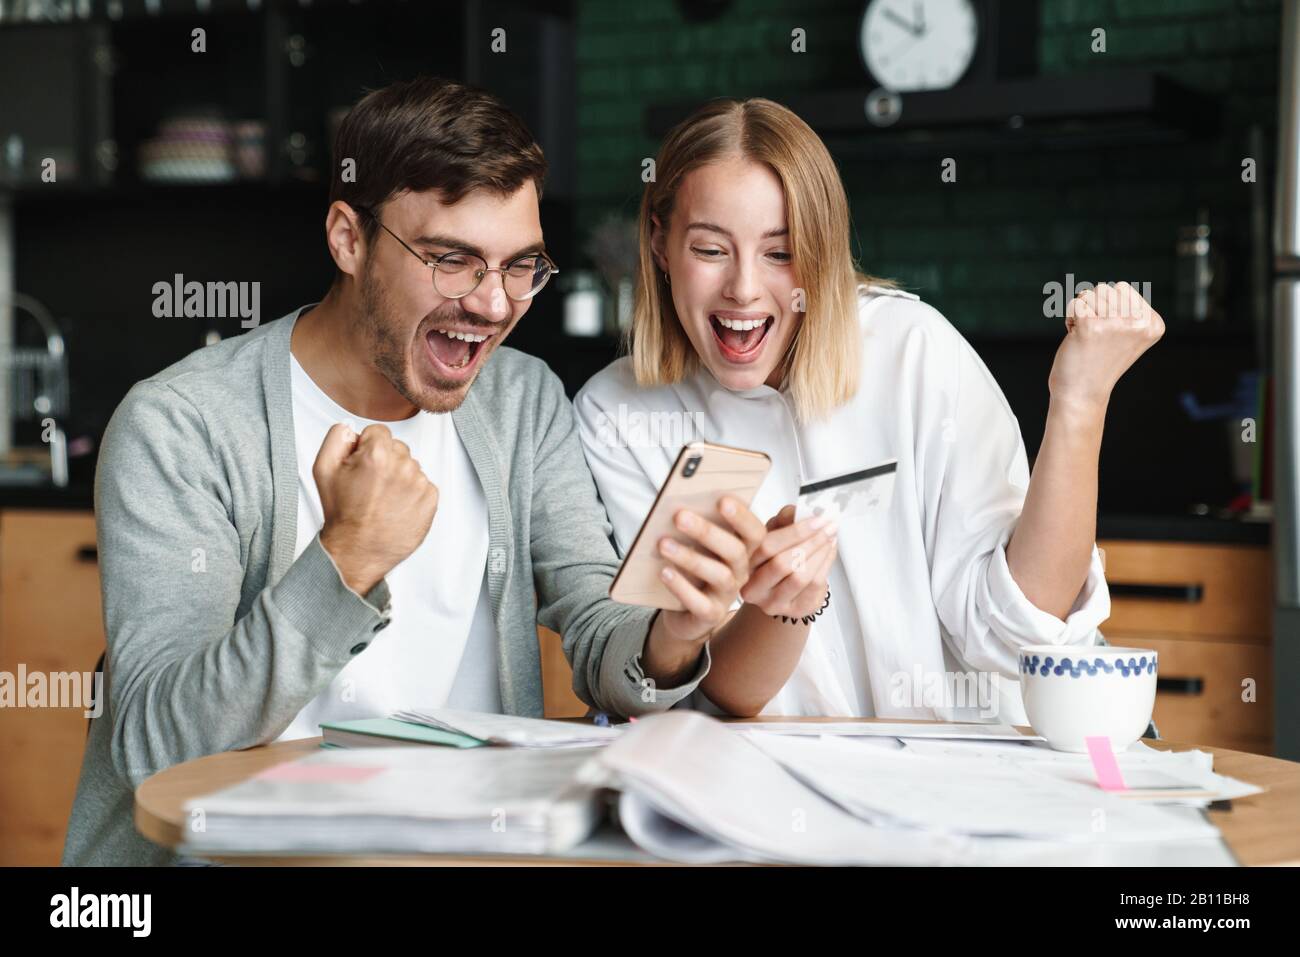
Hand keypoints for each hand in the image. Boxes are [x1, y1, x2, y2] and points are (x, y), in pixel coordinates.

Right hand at [313, 422, 438, 594]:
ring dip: (399, 477)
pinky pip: (423, 484)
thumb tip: (352, 426)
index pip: (379, 432)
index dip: (366, 448)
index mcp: (377, 454)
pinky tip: (396, 507)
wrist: (358, 551)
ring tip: (383, 499)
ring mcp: (419, 483)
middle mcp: (402, 466)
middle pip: (397, 448)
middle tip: (370, 486)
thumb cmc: (342, 513)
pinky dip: (412, 493)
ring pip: (410, 466)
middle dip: (385, 461)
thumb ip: (337, 437)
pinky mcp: (431, 500)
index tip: (362, 466)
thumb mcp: (323, 469)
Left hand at [655, 495, 765, 643]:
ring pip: (718, 575)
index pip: (754, 532)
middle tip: (679, 516)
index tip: (722, 500)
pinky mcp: (711, 615)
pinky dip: (681, 586)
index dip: (742, 516)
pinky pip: (700, 602)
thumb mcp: (697, 545)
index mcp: (743, 549)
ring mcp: (727, 594)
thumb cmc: (692, 569)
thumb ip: (696, 527)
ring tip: (662, 544)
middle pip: (734, 550)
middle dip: (707, 532)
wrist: (683, 611)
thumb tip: (681, 506)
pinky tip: (664, 571)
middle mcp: (741, 571)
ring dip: (689, 557)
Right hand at [741, 505, 835, 619]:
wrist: (781, 586)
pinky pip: (814, 587)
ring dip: (821, 553)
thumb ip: (783, 519)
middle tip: (829, 526)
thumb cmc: (775, 555)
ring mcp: (774, 603)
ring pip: (800, 577)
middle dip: (811, 542)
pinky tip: (830, 550)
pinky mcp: (796, 610)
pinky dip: (826, 564)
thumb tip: (800, 511)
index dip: (794, 532)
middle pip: (782, 564)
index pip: (766, 547)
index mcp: (742, 564)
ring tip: (831, 536)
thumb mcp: (774, 532)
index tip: (816, 518)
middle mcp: (753, 589)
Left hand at [1049, 281, 1164, 414]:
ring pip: (1090, 293)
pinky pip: (1075, 303)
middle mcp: (1139, 324)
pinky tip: (1076, 337)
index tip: (1110, 332)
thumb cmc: (1100, 361)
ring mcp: (1116, 324)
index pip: (1123, 288)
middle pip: (1106, 288)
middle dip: (1094, 307)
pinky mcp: (1091, 326)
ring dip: (1082, 312)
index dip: (1109, 306)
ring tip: (1087, 336)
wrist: (1082, 394)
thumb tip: (1110, 288)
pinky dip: (1070, 317)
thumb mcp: (1127, 335)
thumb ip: (1128, 310)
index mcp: (1153, 324)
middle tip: (1096, 335)